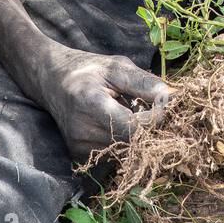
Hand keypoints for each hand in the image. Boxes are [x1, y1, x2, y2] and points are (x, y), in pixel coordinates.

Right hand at [36, 43, 171, 163]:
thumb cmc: (89, 70)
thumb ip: (143, 82)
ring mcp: (79, 147)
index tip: (164, 100)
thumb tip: (170, 97)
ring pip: (126, 149)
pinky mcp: (80, 156)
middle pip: (132, 140)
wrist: (53, 80)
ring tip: (126, 109)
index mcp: (90, 104)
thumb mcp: (117, 66)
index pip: (134, 128)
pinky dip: (122, 139)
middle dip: (148, 125)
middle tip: (148, 103)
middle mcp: (82, 131)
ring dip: (135, 133)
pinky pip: (114, 153)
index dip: (156, 117)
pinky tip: (115, 121)